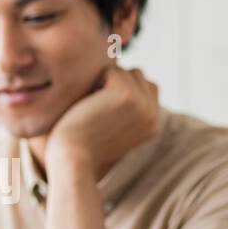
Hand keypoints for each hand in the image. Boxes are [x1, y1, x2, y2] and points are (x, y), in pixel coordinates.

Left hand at [46, 65, 160, 178]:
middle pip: (139, 76)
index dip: (125, 88)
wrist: (74, 158)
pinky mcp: (125, 94)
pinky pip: (112, 71)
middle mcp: (152, 114)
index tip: (105, 106)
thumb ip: (128, 110)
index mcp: (153, 125)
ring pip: (126, 72)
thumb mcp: (115, 130)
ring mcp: (141, 104)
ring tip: (93, 104)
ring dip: (107, 81)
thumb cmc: (85, 144)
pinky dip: (97, 81)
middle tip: (97, 104)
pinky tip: (88, 102)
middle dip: (117, 81)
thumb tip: (126, 74)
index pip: (149, 87)